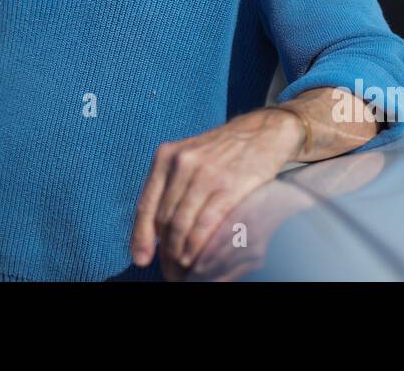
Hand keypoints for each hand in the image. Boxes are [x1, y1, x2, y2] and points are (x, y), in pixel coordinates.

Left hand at [130, 106, 305, 279]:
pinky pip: (206, 223)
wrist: (262, 131)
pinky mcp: (230, 185)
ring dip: (180, 253)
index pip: (146, 204)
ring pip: (182, 223)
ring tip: (184, 270)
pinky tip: (198, 259)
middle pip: (164, 218)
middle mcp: (182, 163)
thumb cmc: (222, 151)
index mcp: (166, 156)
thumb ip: (170, 186)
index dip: (141, 236)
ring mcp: (206, 173)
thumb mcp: (188, 156)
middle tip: (171, 271)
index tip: (141, 259)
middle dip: (165, 251)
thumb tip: (155, 230)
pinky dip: (199, 245)